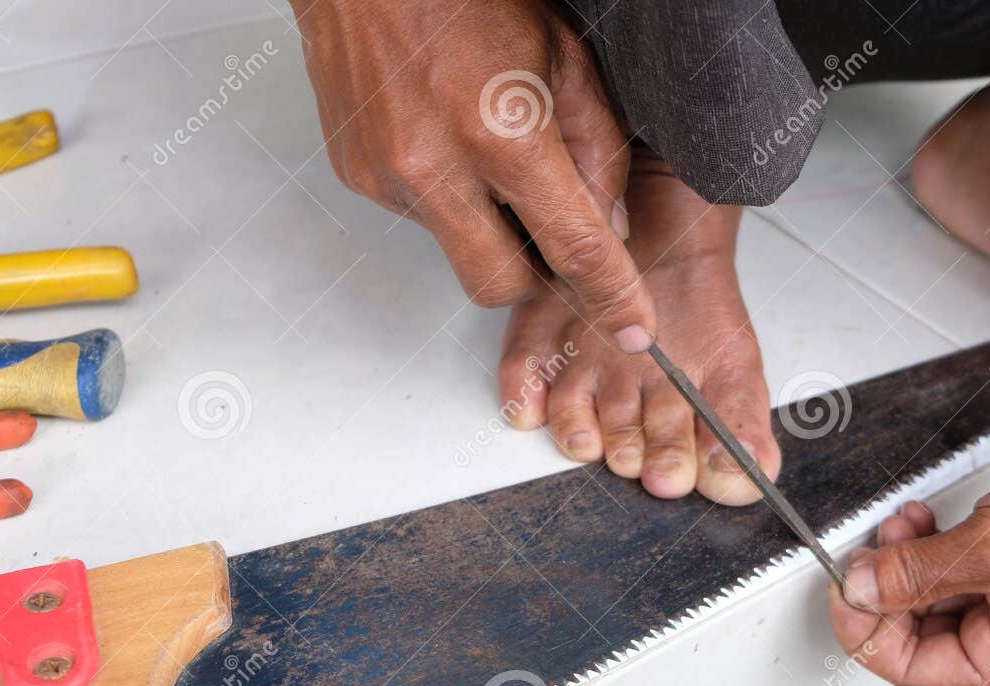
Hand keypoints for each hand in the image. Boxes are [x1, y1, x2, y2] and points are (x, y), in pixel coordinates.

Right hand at [289, 0, 653, 349]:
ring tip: (485, 150)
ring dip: (486, 227)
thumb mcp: (562, 52)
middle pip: (503, 286)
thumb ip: (596, 146)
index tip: (633, 328)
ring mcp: (387, 175)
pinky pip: (420, 219)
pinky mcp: (357, 176)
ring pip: (459, 254)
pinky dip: (446, 196)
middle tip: (548, 225)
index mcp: (501, 131)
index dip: (612, 297)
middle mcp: (435, 164)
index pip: (573, 248)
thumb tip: (608, 225)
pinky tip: (445, 137)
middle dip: (534, 273)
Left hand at [829, 420, 989, 685]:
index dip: (865, 627)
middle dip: (887, 586)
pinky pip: (956, 567)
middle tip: (872, 545)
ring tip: (904, 521)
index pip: (910, 667)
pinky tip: (926, 518)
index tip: (842, 584)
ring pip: (932, 596)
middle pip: (917, 632)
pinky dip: (932, 544)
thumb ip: (917, 573)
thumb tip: (861, 589)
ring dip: (906, 559)